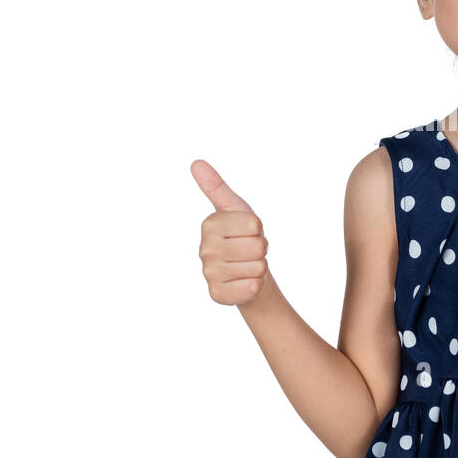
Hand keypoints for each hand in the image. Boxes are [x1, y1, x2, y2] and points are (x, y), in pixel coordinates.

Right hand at [192, 159, 271, 306]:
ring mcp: (209, 274)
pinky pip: (252, 288)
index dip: (258, 229)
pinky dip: (255, 285)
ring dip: (258, 267)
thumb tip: (196, 163)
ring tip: (246, 265)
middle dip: (261, 249)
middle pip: (258, 247)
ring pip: (258, 267)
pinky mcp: (217, 295)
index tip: (248, 232)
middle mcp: (204, 249)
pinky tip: (244, 282)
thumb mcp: (235, 208)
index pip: (254, 224)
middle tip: (249, 250)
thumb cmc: (242, 235)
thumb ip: (217, 186)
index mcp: (209, 224)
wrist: (245, 270)